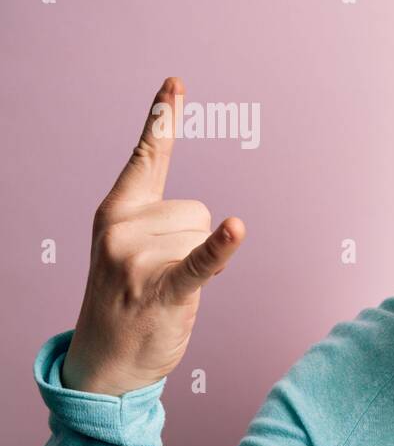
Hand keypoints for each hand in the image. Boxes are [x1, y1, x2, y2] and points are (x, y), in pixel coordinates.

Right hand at [61, 77, 244, 395]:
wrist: (105, 363)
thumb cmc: (127, 301)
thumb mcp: (131, 249)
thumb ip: (156, 220)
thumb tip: (211, 217)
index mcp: (116, 211)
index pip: (146, 156)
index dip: (161, 119)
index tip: (174, 83)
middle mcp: (122, 228)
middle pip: (198, 210)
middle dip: (191, 242)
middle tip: (159, 275)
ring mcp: (138, 259)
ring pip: (204, 236)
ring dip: (195, 265)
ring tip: (164, 289)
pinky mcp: (161, 289)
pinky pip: (200, 262)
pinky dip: (219, 250)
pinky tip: (236, 231)